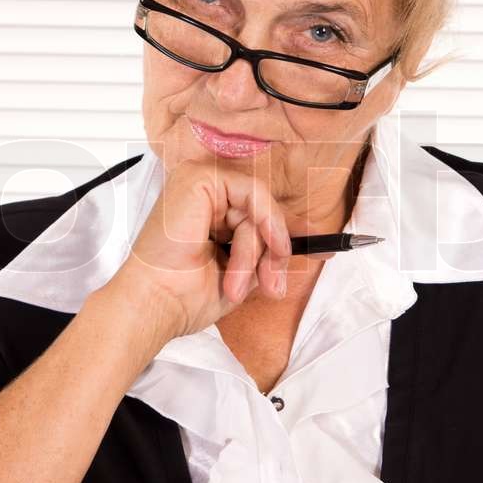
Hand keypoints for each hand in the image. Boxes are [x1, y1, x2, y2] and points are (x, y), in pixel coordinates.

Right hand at [105, 160, 295, 342]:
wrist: (157, 304)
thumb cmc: (185, 296)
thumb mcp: (241, 273)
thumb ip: (266, 253)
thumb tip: (306, 243)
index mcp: (207, 214)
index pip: (258, 214)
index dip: (288, 232)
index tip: (325, 251)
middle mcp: (203, 195)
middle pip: (262, 213)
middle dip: (275, 252)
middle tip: (272, 285)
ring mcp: (199, 182)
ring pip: (259, 208)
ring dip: (257, 251)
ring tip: (235, 283)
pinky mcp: (199, 178)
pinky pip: (254, 194)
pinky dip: (261, 224)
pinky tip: (250, 251)